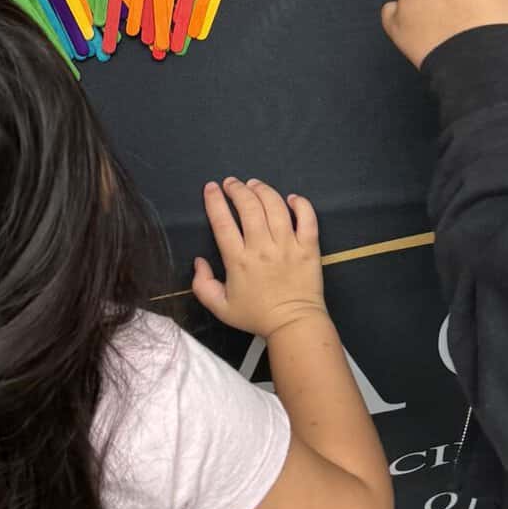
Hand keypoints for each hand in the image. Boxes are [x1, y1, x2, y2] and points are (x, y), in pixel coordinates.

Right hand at [192, 178, 325, 340]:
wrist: (294, 325)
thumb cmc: (257, 316)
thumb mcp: (220, 308)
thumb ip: (202, 286)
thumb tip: (199, 262)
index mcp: (239, 261)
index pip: (223, 222)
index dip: (214, 201)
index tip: (211, 188)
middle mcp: (262, 248)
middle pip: (249, 207)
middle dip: (237, 189)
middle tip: (231, 183)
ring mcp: (288, 246)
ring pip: (275, 207)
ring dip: (263, 190)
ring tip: (254, 184)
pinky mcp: (308, 248)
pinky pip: (307, 219)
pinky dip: (300, 204)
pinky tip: (291, 198)